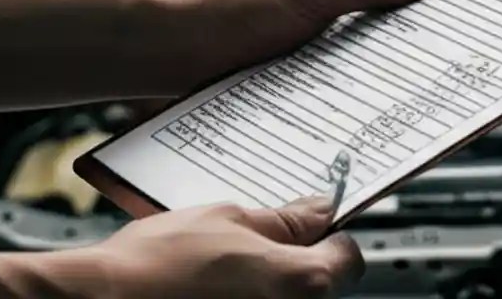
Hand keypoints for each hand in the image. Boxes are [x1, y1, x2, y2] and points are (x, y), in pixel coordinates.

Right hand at [74, 198, 361, 298]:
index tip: (309, 227)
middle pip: (320, 284)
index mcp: (304, 281)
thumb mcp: (226, 219)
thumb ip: (282, 220)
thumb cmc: (152, 266)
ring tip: (221, 274)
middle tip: (255, 247)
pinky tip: (209, 293)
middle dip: (294, 263)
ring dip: (265, 286)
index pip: (348, 256)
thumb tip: (318, 210)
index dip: (329, 236)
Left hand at [154, 0, 442, 92]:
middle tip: (480, 8)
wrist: (172, 49)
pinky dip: (379, 55)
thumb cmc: (231, 8)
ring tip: (449, 46)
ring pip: (380, 14)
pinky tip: (401, 75)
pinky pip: (357, 46)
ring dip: (406, 28)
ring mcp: (322, 8)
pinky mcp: (310, 43)